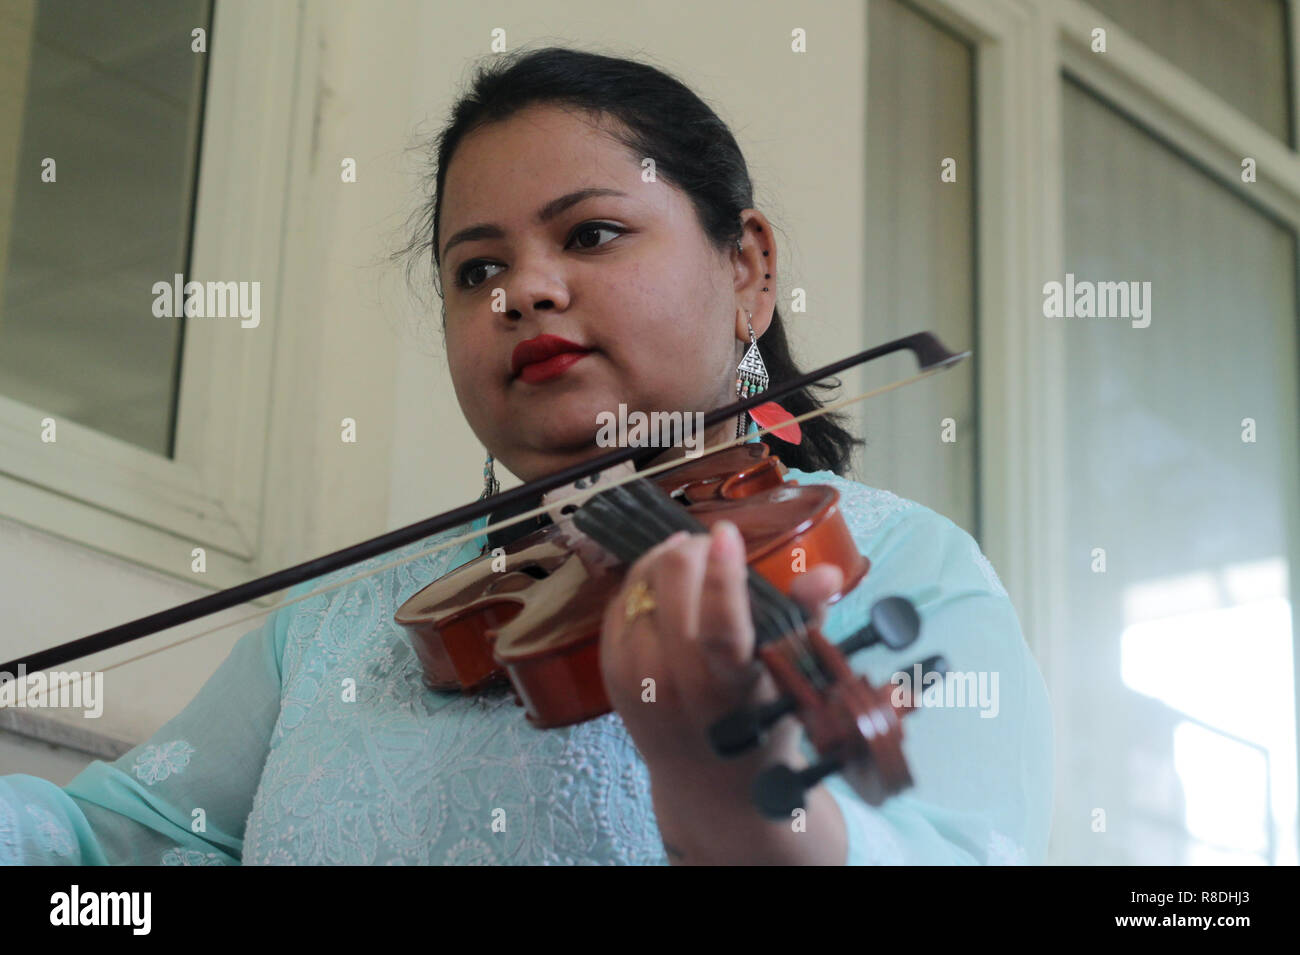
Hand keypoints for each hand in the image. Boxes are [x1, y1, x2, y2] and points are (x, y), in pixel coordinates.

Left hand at [598, 520, 843, 784]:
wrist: (709, 784)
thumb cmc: (762, 723)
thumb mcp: (791, 678)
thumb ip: (805, 619)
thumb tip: (824, 572)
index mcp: (727, 690)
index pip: (719, 626)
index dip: (722, 573)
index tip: (727, 533)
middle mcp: (674, 686)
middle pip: (671, 583)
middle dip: (694, 550)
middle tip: (714, 546)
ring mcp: (635, 679)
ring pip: (641, 584)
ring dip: (667, 561)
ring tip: (691, 558)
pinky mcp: (610, 672)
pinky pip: (620, 600)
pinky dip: (642, 581)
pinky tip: (664, 582)